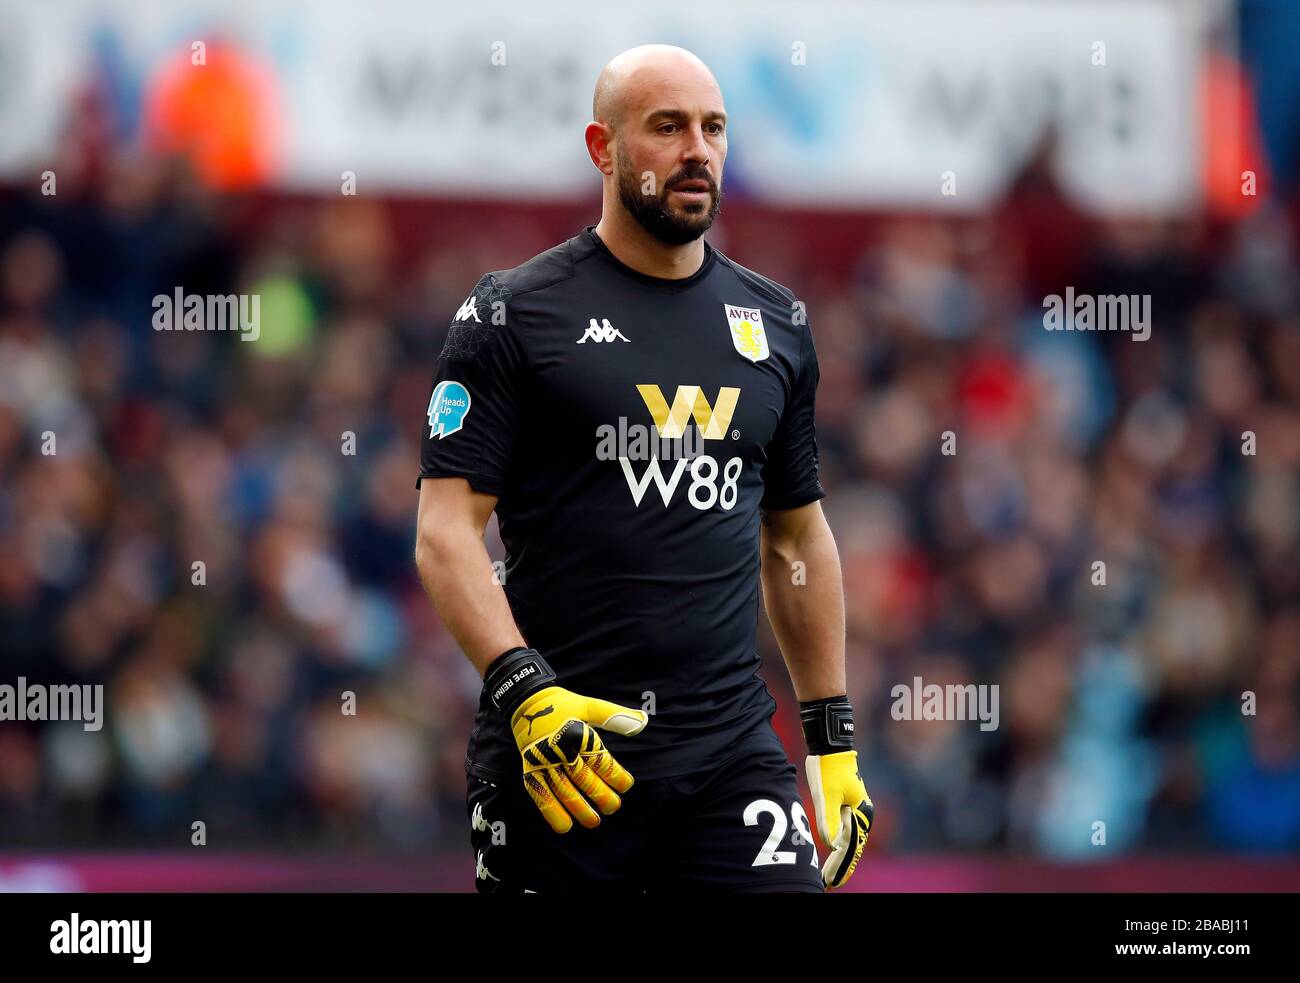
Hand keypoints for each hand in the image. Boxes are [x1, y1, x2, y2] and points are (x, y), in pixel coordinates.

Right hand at [510, 685, 647, 833]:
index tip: (626, 786)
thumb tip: (644, 722)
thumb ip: (616, 717)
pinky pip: (539, 793)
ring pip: (564, 790)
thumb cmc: (564, 704)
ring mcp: (543, 761)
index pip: (601, 761)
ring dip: (579, 809)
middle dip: (601, 796)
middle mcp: (560, 749)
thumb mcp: (590, 705)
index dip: (616, 776)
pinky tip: (564, 826)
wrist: (526, 699)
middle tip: (613, 807)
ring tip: (593, 822)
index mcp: (577, 733)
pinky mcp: (529, 768)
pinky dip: (551, 811)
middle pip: (584, 779)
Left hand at [806, 749, 872, 888]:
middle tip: (829, 883)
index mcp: (861, 813)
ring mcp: (857, 810)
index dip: (841, 866)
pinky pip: (847, 832)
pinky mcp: (850, 806)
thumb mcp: (826, 795)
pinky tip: (835, 853)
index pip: (851, 846)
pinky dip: (841, 846)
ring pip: (851, 841)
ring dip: (842, 859)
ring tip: (831, 875)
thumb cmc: (828, 769)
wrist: (831, 747)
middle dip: (842, 867)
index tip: (831, 881)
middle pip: (854, 847)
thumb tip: (832, 846)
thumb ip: (829, 820)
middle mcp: (863, 814)